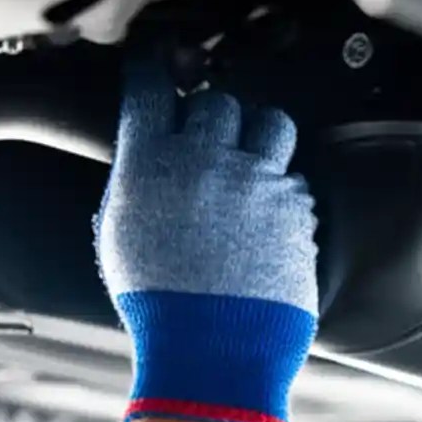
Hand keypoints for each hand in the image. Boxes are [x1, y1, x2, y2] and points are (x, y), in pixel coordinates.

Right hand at [95, 50, 318, 421]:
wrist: (216, 350)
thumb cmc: (161, 307)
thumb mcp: (122, 237)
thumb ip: (138, 184)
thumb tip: (150, 160)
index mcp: (149, 165)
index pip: (150, 88)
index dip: (153, 72)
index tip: (157, 70)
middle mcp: (206, 160)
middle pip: (218, 103)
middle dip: (214, 118)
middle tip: (211, 142)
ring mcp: (258, 179)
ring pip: (271, 124)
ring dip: (261, 136)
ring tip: (252, 162)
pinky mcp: (298, 204)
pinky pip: (295, 177)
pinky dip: (284, 189)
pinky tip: (270, 214)